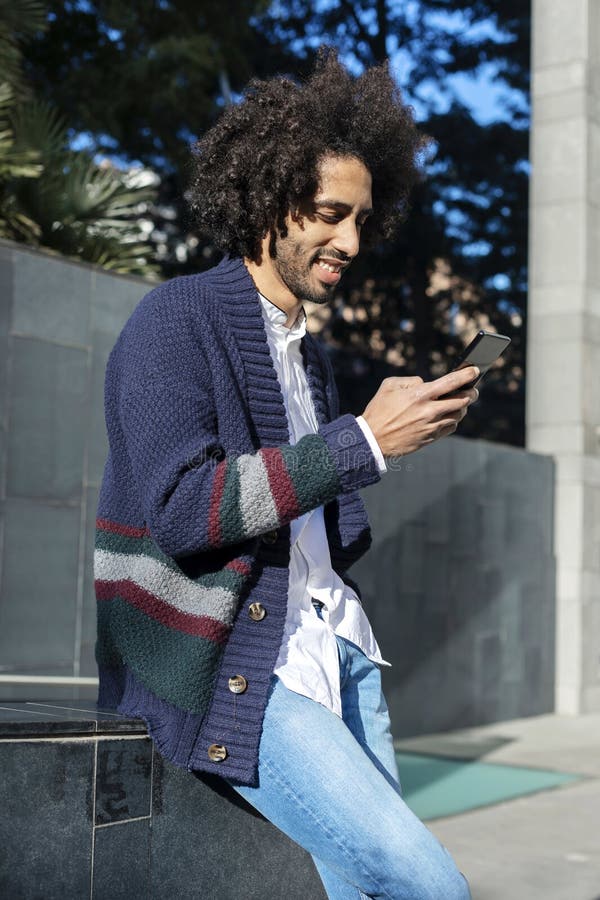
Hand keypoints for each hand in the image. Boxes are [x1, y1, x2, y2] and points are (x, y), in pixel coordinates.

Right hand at [361, 366, 479, 456]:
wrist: (373, 439)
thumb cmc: (379, 410)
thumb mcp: (389, 386)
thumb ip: (411, 381)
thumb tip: (425, 383)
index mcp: (420, 395)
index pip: (451, 382)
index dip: (467, 375)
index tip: (475, 371)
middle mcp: (429, 411)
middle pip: (462, 400)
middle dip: (472, 393)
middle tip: (473, 389)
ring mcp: (431, 426)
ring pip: (458, 415)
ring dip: (463, 407)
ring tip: (460, 402)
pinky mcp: (430, 438)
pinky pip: (450, 428)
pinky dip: (453, 420)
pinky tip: (449, 416)